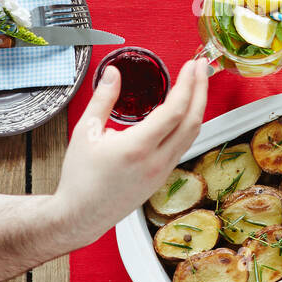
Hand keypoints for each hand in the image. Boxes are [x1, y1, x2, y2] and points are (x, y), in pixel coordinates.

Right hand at [51, 58, 208, 249]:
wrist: (81, 215)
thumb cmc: (79, 177)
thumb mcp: (85, 132)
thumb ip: (103, 99)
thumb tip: (113, 72)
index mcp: (137, 148)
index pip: (174, 112)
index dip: (187, 85)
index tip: (191, 66)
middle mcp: (156, 161)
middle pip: (192, 121)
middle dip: (201, 90)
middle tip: (201, 67)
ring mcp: (162, 172)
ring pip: (192, 135)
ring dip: (198, 107)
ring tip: (197, 84)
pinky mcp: (163, 178)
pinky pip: (183, 146)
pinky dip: (189, 124)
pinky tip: (185, 111)